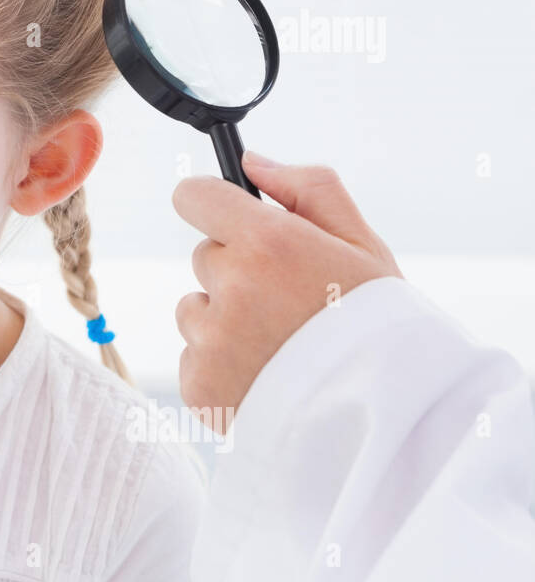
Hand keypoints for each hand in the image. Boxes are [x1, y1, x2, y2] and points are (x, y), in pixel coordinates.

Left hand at [170, 151, 403, 433]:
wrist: (388, 418)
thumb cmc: (379, 324)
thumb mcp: (363, 244)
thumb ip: (306, 190)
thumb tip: (251, 163)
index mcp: (268, 242)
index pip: (194, 196)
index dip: (212, 203)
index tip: (228, 216)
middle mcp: (231, 286)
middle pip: (204, 257)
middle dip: (237, 270)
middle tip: (289, 301)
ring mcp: (211, 340)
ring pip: (195, 308)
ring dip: (224, 320)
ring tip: (280, 345)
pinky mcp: (199, 384)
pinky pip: (194, 357)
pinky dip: (220, 366)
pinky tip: (266, 375)